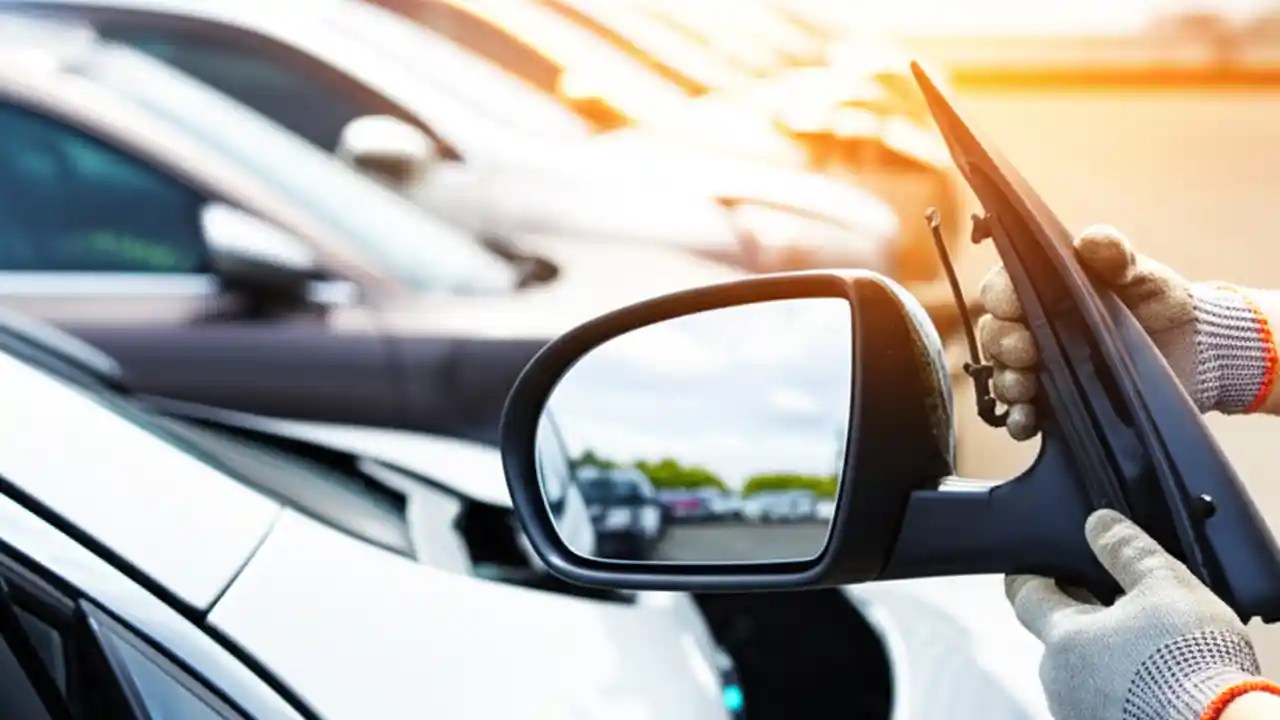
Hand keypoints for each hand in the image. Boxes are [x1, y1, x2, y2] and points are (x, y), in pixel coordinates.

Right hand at [978, 225, 1277, 439]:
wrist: (1196, 351)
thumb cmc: (1161, 301)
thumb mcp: (1141, 273)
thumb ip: (1116, 253)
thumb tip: (1092, 241)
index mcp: (1045, 292)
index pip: (1001, 289)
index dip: (999, 297)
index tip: (1012, 305)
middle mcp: (1035, 330)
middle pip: (995, 336)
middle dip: (1002, 344)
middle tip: (1024, 350)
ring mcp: (1044, 371)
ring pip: (1003, 377)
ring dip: (1007, 383)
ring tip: (1024, 387)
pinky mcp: (1057, 407)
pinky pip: (1023, 416)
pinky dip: (1018, 420)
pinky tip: (1026, 420)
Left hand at [1007, 510, 1276, 719]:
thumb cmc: (1191, 662)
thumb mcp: (1165, 586)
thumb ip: (1127, 551)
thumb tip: (1099, 524)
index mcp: (1063, 637)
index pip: (1026, 596)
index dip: (1030, 575)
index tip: (1033, 566)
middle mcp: (1060, 679)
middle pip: (1058, 633)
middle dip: (1081, 614)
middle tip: (1111, 598)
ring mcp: (1077, 709)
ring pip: (1081, 669)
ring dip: (1103, 653)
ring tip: (1144, 642)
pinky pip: (1101, 696)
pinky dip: (1119, 683)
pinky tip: (1151, 675)